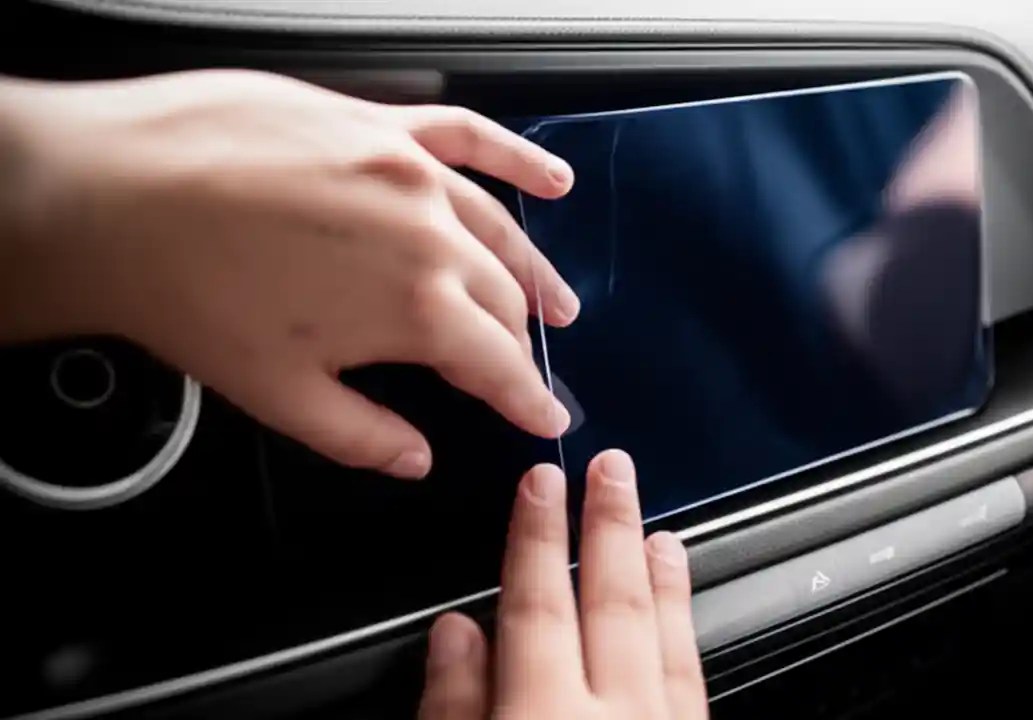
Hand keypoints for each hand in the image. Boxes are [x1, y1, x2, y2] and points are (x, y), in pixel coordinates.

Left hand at [0, 70, 580, 477]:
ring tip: (556, 302)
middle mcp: (432, 235)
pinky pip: (470, 137)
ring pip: (499, 231)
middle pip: (503, 300)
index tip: (546, 415)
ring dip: (534, 273)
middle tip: (519, 367)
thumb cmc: (190, 294)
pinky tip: (550, 179)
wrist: (119, 196)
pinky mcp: (382, 126)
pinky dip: (518, 159)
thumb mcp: (279, 395)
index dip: (529, 398)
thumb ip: (363, 436)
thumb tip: (415, 459)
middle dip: (518, 343)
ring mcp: (412, 172)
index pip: (500, 364)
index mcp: (416, 309)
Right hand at [418, 450, 707, 718]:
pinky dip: (685, 635)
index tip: (542, 480)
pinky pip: (693, 678)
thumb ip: (453, 709)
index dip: (538, 538)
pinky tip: (682, 617)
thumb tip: (456, 633)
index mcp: (542, 715)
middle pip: (613, 604)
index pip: (539, 605)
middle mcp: (616, 716)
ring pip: (666, 637)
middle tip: (613, 468)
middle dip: (610, 528)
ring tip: (654, 529)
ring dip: (659, 578)